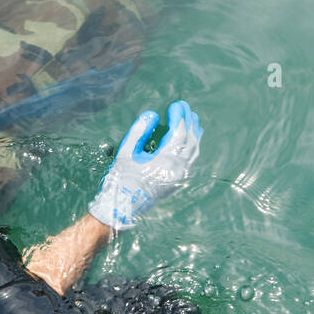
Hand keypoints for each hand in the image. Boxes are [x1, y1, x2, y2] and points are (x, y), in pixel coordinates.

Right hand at [88, 100, 201, 230]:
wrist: (121, 208)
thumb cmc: (120, 180)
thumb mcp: (125, 153)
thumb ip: (138, 132)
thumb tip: (152, 114)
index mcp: (164, 163)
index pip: (178, 135)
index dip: (179, 117)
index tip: (175, 104)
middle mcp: (176, 170)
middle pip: (189, 141)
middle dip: (188, 121)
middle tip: (184, 106)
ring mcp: (178, 177)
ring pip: (193, 151)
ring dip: (193, 132)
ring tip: (191, 117)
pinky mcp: (176, 181)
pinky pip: (190, 160)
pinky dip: (191, 146)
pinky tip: (189, 138)